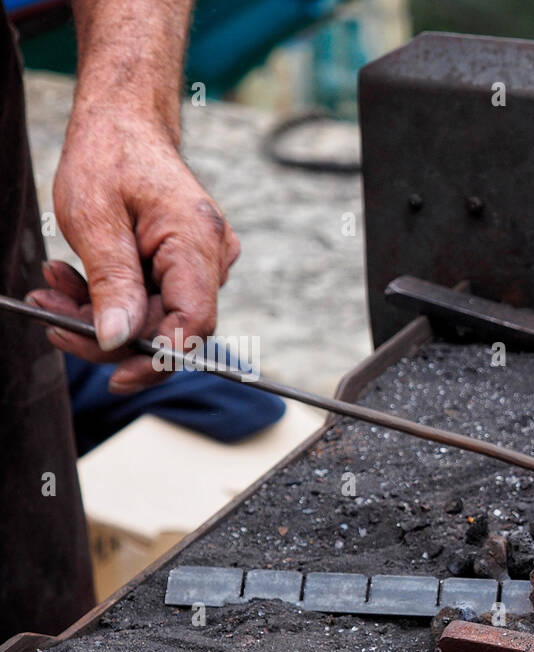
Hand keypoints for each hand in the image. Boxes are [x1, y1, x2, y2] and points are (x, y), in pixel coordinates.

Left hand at [30, 108, 239, 392]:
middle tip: (48, 314)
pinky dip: (113, 298)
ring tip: (52, 288)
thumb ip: (110, 283)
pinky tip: (76, 282)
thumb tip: (118, 340)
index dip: (157, 357)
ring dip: (101, 313)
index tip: (117, 376)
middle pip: (169, 326)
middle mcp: (213, 255)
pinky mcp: (189, 265)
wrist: (125, 123)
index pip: (192, 322)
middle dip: (108, 330)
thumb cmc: (108, 156)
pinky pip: (156, 300)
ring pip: (157, 316)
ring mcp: (205, 261)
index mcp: (196, 240)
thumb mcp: (93, 218)